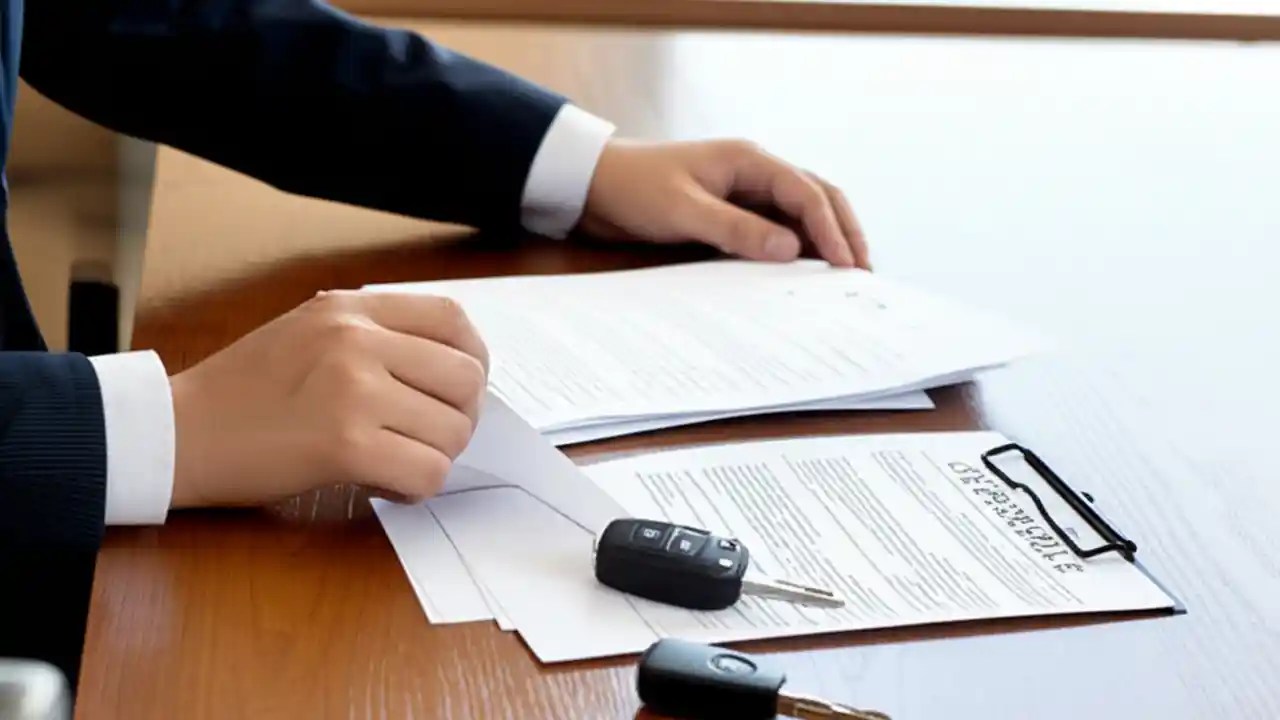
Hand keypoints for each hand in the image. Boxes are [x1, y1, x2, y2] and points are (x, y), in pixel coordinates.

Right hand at [167, 290, 487, 508]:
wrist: (176, 433)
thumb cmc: (242, 391)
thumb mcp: (309, 331)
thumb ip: (374, 335)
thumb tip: (450, 365)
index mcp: (351, 309)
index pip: (453, 320)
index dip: (474, 359)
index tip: (459, 390)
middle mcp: (357, 340)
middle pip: (466, 379)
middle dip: (459, 418)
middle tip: (426, 437)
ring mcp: (353, 390)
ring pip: (452, 431)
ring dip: (434, 457)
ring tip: (394, 461)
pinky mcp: (346, 445)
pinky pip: (427, 472)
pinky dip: (415, 488)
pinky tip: (383, 484)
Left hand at [578, 139, 869, 268]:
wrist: (594, 186)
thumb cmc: (634, 189)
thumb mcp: (683, 211)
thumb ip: (736, 229)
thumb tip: (791, 248)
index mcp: (749, 161)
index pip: (806, 192)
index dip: (831, 228)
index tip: (847, 264)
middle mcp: (755, 173)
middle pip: (818, 199)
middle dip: (844, 233)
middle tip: (864, 274)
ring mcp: (746, 194)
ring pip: (802, 216)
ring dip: (825, 243)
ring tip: (845, 281)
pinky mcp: (733, 216)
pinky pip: (776, 232)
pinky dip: (797, 252)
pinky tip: (804, 279)